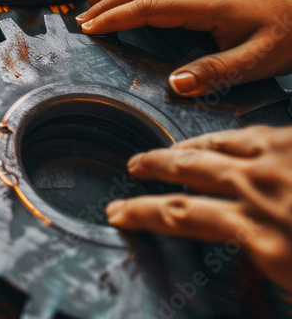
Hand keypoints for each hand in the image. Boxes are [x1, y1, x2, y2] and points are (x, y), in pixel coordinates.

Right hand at [77, 0, 291, 96]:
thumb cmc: (290, 39)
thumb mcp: (256, 63)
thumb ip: (215, 72)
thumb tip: (175, 83)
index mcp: (210, 5)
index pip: (149, 6)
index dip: (116, 16)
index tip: (90, 28)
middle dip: (108, 1)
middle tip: (81, 18)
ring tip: (93, 1)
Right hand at [106, 125, 291, 292]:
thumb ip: (266, 265)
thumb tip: (247, 258)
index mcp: (266, 240)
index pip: (181, 219)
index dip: (142, 214)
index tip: (120, 213)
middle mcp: (261, 193)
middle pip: (188, 173)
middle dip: (153, 168)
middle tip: (134, 166)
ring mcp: (280, 161)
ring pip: (215, 145)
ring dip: (184, 147)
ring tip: (167, 149)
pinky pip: (251, 131)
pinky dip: (226, 135)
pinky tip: (225, 137)